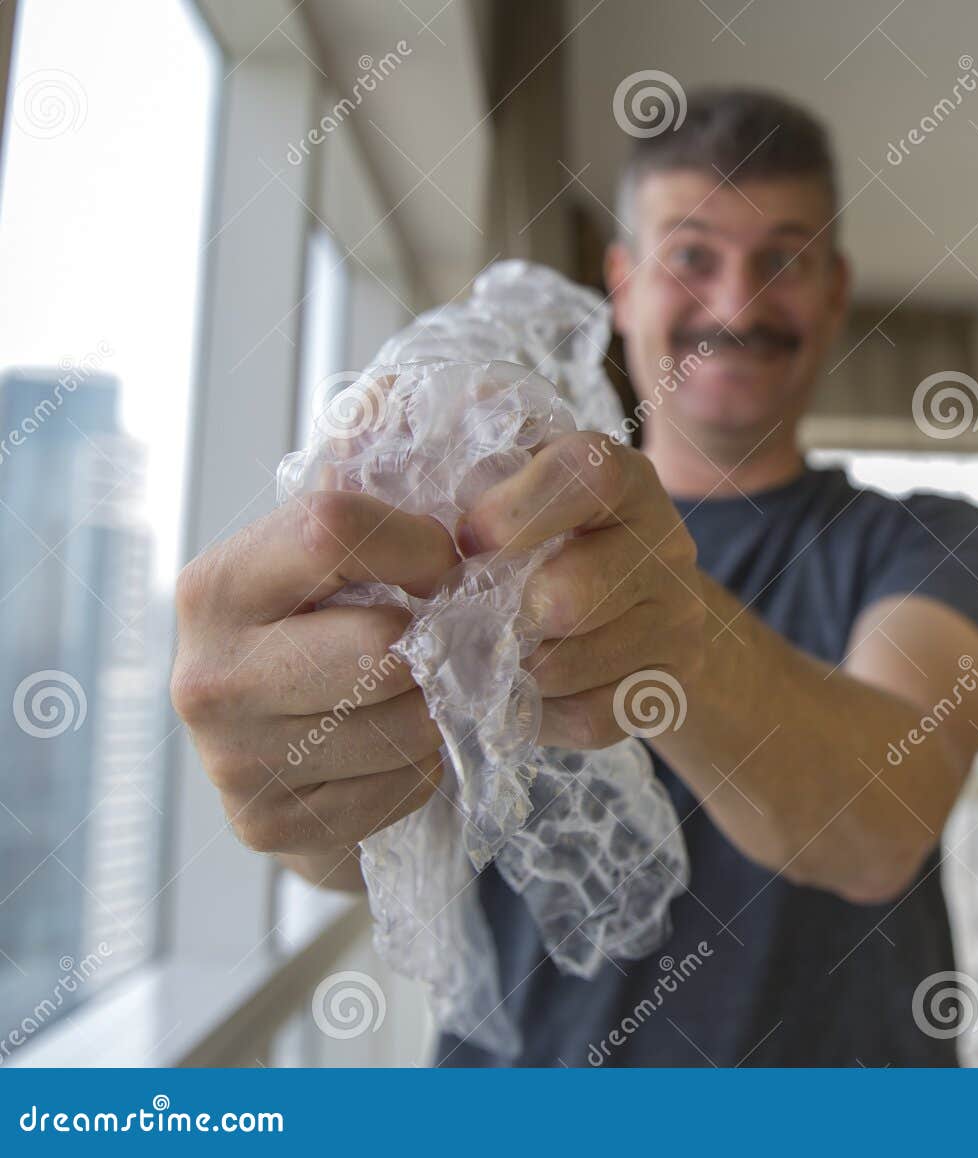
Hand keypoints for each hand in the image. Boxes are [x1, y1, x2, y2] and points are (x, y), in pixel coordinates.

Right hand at [170, 492, 458, 855]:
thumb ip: (365, 468)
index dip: (419, 541)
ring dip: (438, 709)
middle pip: (383, 648)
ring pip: (407, 725)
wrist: (290, 754)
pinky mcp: (272, 828)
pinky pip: (405, 788)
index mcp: (218, 584)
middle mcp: (207, 675)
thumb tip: (400, 393)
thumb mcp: (333, 545)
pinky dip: (423, 767)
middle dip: (435, 643)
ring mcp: (234, 762)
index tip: (445, 560)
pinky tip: (395, 748)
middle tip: (442, 638)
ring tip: (415, 693)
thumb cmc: (326, 626)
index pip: (332, 527)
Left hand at [459, 433, 706, 748]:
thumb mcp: (506, 468)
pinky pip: (592, 717)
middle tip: (466, 614)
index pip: (588, 475)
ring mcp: (676, 615)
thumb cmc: (533, 529)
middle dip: (501, 613)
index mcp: (619, 475)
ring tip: (490, 652)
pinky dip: (542, 712)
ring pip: (573, 664)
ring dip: (512, 667)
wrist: (631, 605)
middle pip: (571, 595)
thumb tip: (398, 402)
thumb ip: (463, 436)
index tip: (466, 540)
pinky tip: (524, 689)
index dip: (519, 510)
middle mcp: (664, 540)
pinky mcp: (668, 683)